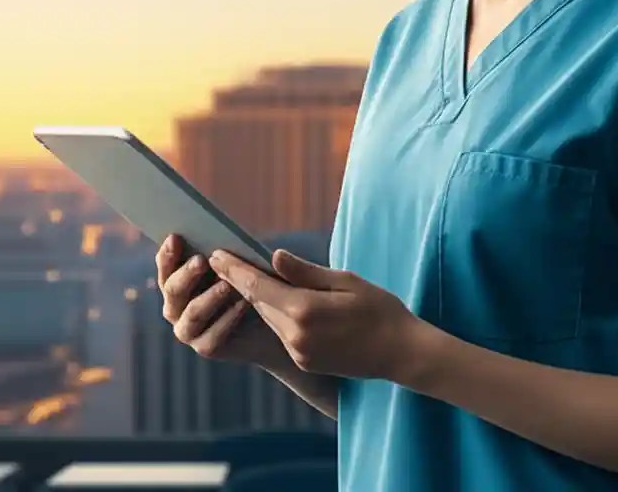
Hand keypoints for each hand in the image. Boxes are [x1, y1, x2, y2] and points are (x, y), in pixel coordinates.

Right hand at [157, 234, 286, 367]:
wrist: (271, 323)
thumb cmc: (250, 285)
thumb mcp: (239, 265)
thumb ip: (225, 254)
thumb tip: (219, 243)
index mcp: (178, 281)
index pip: (166, 266)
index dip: (168, 253)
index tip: (176, 236)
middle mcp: (175, 306)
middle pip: (173, 289)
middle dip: (187, 274)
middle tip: (203, 260)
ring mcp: (188, 329)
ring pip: (193, 312)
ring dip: (210, 297)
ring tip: (228, 285)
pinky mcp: (205, 347)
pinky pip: (213, 334)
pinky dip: (228, 318)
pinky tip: (243, 304)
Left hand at [208, 247, 422, 380]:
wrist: (401, 354)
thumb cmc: (380, 310)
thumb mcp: (346, 281)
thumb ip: (305, 272)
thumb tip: (274, 257)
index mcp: (305, 310)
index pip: (257, 286)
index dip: (234, 269)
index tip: (216, 254)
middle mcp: (296, 335)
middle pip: (259, 303)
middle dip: (242, 282)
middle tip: (224, 260)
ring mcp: (299, 352)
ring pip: (270, 319)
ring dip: (260, 299)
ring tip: (247, 277)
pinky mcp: (304, 362)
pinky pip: (283, 334)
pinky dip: (279, 316)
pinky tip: (281, 303)